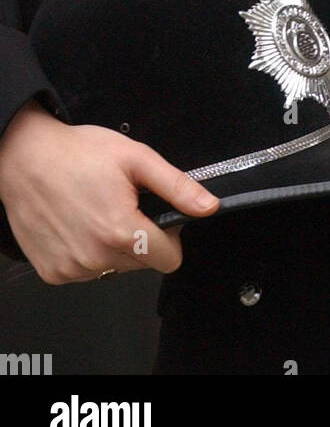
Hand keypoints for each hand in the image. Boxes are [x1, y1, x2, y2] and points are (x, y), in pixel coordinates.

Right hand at [0, 99, 218, 282]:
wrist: (24, 157)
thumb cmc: (76, 153)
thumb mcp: (136, 158)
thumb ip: (176, 186)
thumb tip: (207, 206)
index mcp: (121, 231)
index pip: (169, 260)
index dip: (170, 235)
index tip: (157, 215)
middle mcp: (95, 257)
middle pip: (143, 263)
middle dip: (141, 237)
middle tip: (122, 204)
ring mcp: (72, 269)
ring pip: (114, 269)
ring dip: (113, 246)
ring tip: (96, 210)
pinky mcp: (53, 272)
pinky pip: (85, 271)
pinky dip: (87, 252)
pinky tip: (78, 223)